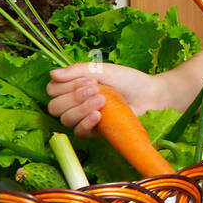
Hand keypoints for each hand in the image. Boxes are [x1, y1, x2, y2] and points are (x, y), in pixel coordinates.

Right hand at [46, 62, 165, 136]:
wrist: (151, 95)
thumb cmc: (128, 80)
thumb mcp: (103, 69)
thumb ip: (78, 70)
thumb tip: (52, 73)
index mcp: (74, 87)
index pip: (53, 90)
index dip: (65, 85)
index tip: (88, 79)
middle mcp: (76, 104)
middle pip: (55, 106)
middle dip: (73, 96)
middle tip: (95, 88)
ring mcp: (84, 119)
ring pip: (65, 119)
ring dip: (80, 108)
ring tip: (102, 99)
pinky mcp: (96, 132)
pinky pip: (79, 132)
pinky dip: (85, 122)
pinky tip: (97, 115)